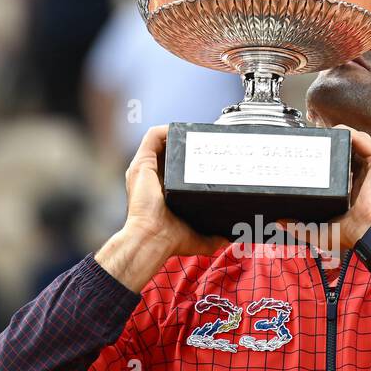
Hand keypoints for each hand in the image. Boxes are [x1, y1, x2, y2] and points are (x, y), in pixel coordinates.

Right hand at [97, 124, 228, 291]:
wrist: (153, 238)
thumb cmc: (169, 240)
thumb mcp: (197, 238)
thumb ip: (213, 238)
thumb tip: (228, 239)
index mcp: (162, 192)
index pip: (175, 168)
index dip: (190, 159)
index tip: (207, 155)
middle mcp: (152, 178)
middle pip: (168, 152)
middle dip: (186, 145)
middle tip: (206, 143)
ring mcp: (145, 170)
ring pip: (160, 142)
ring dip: (177, 134)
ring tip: (196, 133)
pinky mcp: (142, 163)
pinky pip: (152, 136)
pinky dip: (166, 129)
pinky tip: (182, 129)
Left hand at [279, 126, 370, 253]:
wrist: (368, 231)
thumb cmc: (351, 235)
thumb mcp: (319, 230)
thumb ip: (298, 226)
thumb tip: (278, 222)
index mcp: (355, 188)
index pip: (341, 165)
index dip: (325, 158)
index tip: (309, 154)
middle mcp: (367, 176)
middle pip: (348, 150)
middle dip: (330, 144)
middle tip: (312, 142)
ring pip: (356, 141)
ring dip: (338, 136)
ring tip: (321, 136)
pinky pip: (364, 139)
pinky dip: (349, 133)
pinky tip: (334, 134)